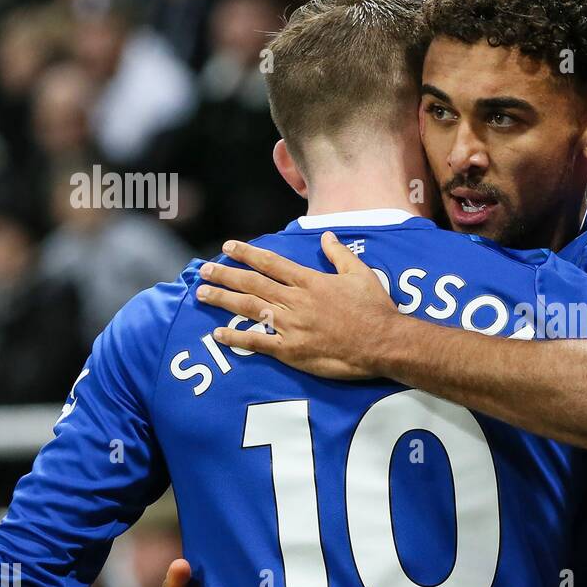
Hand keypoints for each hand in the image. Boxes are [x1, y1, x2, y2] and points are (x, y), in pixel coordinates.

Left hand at [195, 232, 398, 378]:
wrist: (384, 342)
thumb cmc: (375, 309)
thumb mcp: (361, 274)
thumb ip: (339, 255)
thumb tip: (326, 236)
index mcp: (310, 281)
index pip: (271, 263)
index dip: (248, 254)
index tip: (229, 248)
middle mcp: (296, 300)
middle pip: (253, 284)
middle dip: (225, 275)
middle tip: (204, 270)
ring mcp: (292, 326)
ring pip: (249, 309)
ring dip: (223, 300)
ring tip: (202, 294)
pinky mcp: (292, 350)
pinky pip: (259, 342)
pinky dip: (237, 337)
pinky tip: (219, 333)